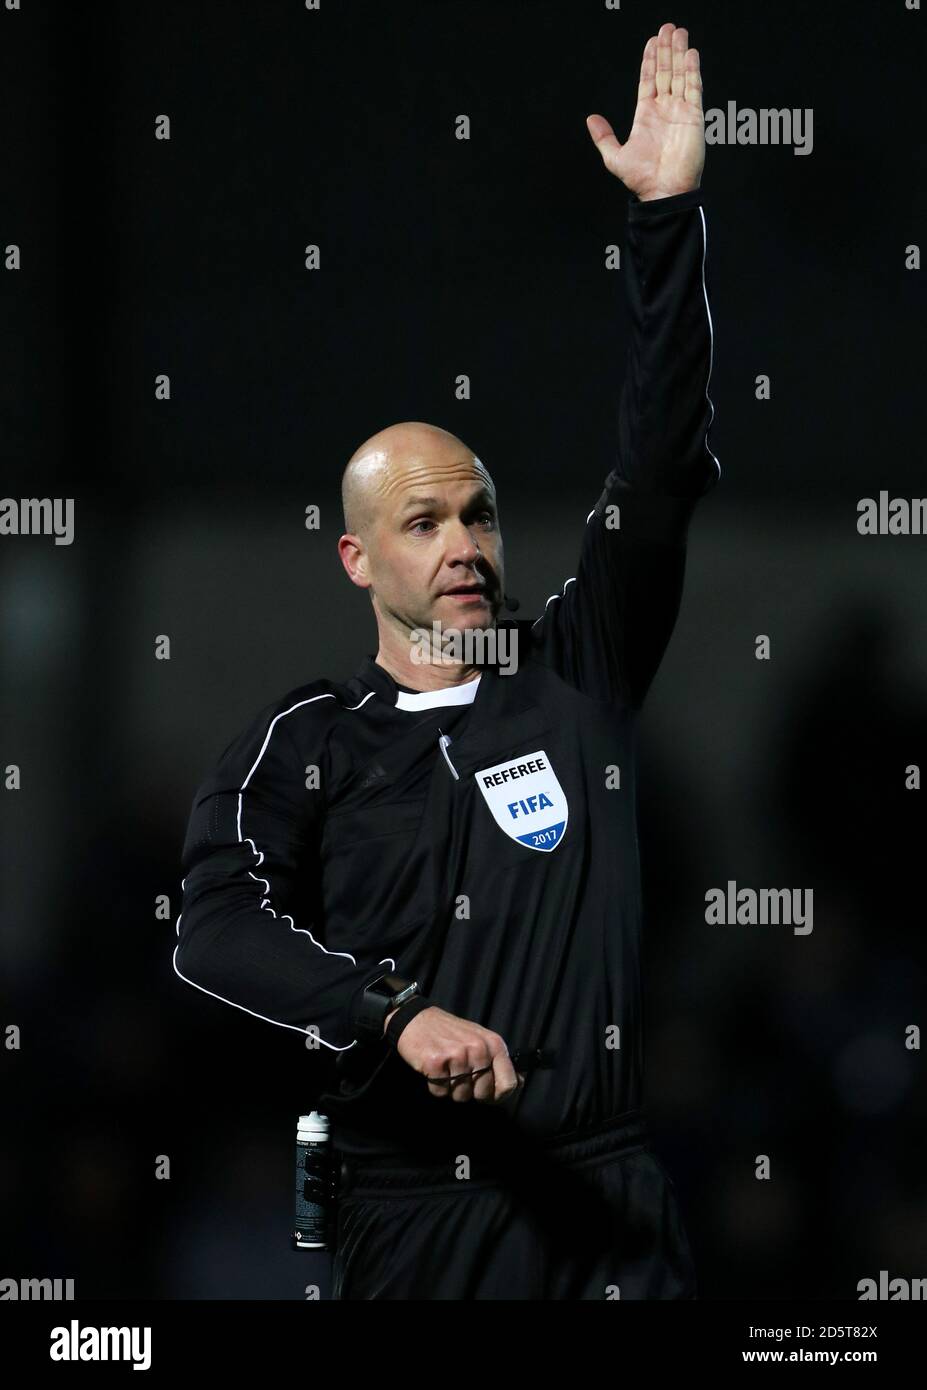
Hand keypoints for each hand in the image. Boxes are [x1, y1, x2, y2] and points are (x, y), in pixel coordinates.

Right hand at [390, 1004, 524, 1103]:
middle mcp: (478, 1048)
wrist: (417, 1020)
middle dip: (470, 1091)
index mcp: (494, 1044)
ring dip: (451, 1088)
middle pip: (482, 1094)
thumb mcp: (481, 1040)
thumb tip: (518, 1084)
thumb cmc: (451, 1033)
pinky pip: (440, 1093)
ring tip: (446, 1068)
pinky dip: (435, 1086)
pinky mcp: (436, 1063)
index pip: (509, 1083)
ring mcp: (457, 1055)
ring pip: (461, 1095)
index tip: (488, 1095)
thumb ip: (499, 1062)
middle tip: (459, 1073)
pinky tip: (434, 1069)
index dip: (499, 1096)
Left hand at [586, 22, 703, 201]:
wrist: (663, 192)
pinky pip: (693, 88)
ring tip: (678, 32)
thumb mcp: (615, 157)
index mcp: (646, 115)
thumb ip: (604, 137)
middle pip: (666, 72)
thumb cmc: (642, 179)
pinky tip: (690, 54)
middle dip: (666, 50)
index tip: (652, 41)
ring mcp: (680, 111)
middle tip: (667, 28)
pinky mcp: (693, 117)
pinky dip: (692, 71)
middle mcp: (664, 110)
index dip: (650, 60)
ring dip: (679, 53)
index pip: (649, 80)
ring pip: (680, 75)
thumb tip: (591, 119)